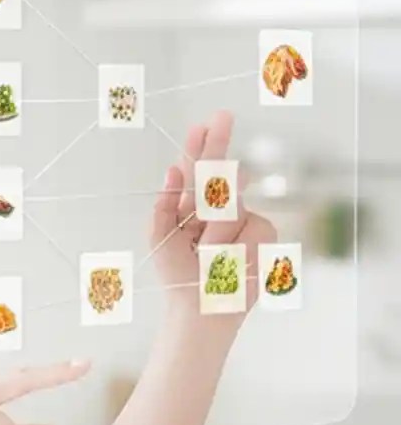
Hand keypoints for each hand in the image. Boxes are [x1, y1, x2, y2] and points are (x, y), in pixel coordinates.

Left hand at [150, 110, 277, 321]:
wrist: (203, 308)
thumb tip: (171, 171)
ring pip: (233, 206)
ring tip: (206, 255)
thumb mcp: (160, 240)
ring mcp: (243, 217)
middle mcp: (217, 207)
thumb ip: (163, 206)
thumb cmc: (177, 276)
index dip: (199, 146)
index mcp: (189, 206)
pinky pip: (252, 226)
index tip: (202, 124)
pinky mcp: (264, 231)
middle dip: (219, 143)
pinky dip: (237, 245)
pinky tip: (230, 261)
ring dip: (216, 233)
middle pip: (221, 170)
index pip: (195, 170)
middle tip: (221, 116)